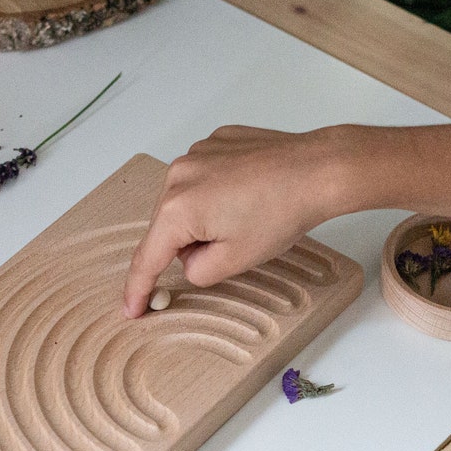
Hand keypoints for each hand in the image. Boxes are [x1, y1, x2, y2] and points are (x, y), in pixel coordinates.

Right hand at [122, 125, 356, 317]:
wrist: (317, 171)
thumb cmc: (283, 211)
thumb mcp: (236, 260)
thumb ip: (198, 272)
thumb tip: (190, 263)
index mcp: (177, 208)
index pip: (149, 257)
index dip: (139, 288)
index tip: (132, 308)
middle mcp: (178, 175)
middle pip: (169, 227)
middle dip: (192, 243)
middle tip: (234, 243)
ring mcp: (197, 153)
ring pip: (186, 201)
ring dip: (206, 216)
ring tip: (247, 214)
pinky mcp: (216, 141)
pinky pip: (205, 177)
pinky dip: (218, 191)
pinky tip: (249, 193)